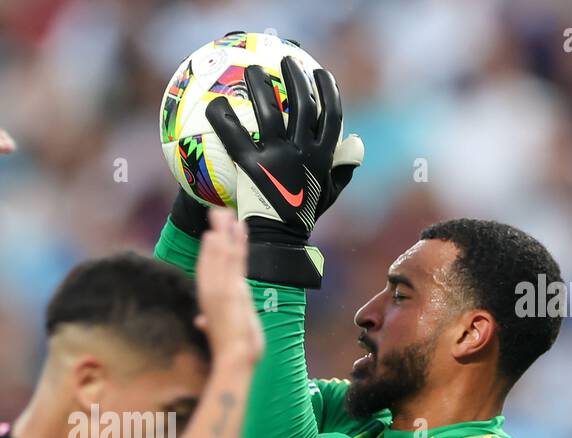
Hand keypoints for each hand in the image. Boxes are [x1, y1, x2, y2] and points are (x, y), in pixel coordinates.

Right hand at [195, 209, 262, 363]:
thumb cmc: (233, 354)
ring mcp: (220, 292)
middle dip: (220, 232)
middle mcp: (216, 292)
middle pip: (218, 256)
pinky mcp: (223, 294)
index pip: (219, 268)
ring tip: (221, 213)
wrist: (234, 361)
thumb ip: (209, 324)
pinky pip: (220, 267)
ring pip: (219, 257)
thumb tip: (200, 321)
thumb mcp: (221, 332)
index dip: (219, 248)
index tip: (220, 232)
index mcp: (217, 300)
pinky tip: (213, 235)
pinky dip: (215, 251)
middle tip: (220, 210)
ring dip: (220, 234)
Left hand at [205, 57, 362, 286]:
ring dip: (262, 86)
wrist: (279, 242)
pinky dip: (224, 119)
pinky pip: (236, 136)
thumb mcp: (330, 194)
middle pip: (303, 105)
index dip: (328, 91)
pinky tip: (213, 104)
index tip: (321, 73)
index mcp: (322, 157)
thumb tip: (357, 142)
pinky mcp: (252, 167)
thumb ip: (344, 168)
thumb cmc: (302, 218)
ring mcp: (278, 158)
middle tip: (285, 60)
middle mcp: (302, 152)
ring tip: (252, 70)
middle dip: (296, 77)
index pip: (332, 115)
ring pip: (271, 112)